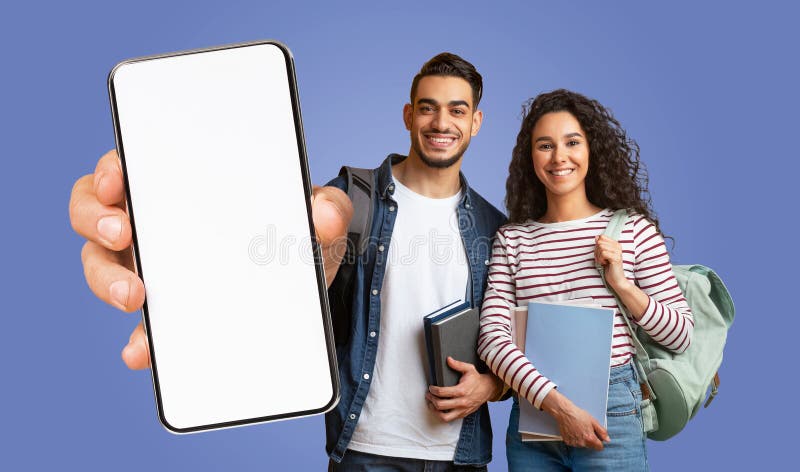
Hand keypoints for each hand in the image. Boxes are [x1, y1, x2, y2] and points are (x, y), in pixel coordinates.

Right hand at [70, 150, 352, 369]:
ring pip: (103, 268)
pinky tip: (144, 351)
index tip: (118, 179)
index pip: (129, 167)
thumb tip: (323, 213)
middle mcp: (158, 225)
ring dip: (106, 280)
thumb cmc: (302, 236)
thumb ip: (329, 209)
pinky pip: (140, 328)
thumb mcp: (321, 219)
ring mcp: (155, 270)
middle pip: (97, 213)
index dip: (111, 169)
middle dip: (97, 220)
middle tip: (124, 234)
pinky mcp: (168, 314)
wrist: (311, 285)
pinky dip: (139, 340)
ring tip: (134, 296)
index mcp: (184, 189)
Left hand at [425, 357, 503, 421]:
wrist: (487, 389)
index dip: (433, 390)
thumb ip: (457, 364)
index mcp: (461, 390)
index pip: (442, 392)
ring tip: (431, 404)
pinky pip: (450, 419)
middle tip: (429, 395)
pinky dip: (442, 415)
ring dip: (435, 411)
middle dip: (431, 399)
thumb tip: (448, 359)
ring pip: (444, 417)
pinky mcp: (463, 414)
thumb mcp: (469, 369)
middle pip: (440, 405)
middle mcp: (461, 402)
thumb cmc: (477, 380)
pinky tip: (439, 409)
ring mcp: (462, 410)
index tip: (431, 387)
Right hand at [540, 389, 608, 449]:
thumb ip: (602, 431)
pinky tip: (573, 431)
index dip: (599, 442)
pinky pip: (574, 443)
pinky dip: (575, 438)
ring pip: (582, 445)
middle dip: (590, 439)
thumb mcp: (593, 421)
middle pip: (590, 446)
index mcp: (590, 438)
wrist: (565, 412)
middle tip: (586, 429)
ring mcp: (574, 443)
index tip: (597, 437)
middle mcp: (582, 443)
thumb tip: (607, 439)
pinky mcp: (567, 441)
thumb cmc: (578, 415)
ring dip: (582, 439)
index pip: (599, 447)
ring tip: (578, 429)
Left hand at [595, 235, 627, 290]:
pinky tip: (605, 264)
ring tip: (603, 262)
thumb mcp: (602, 255)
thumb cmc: (609, 268)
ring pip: (601, 247)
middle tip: (601, 259)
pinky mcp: (616, 258)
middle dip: (597, 252)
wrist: (616, 279)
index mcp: (615, 244)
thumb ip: (600, 245)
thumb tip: (596, 237)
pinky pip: (603, 253)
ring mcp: (618, 252)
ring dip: (599, 256)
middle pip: (600, 242)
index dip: (597, 245)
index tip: (600, 253)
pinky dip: (601, 259)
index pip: (602, 237)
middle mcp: (618, 246)